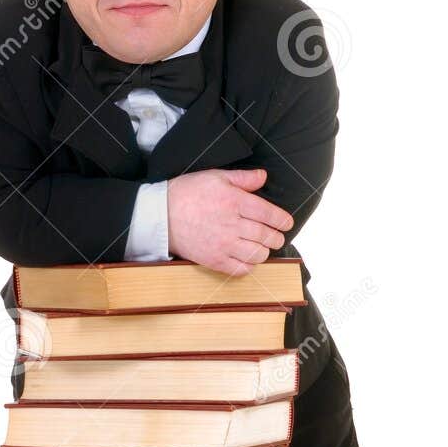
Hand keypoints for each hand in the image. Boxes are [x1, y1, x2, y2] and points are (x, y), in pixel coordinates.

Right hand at [166, 168, 293, 274]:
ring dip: (264, 251)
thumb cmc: (187, 192)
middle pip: (267, 236)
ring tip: (260, 247)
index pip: (270, 214)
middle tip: (275, 237)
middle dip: (276, 238)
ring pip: (258, 254)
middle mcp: (233, 224)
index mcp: (235, 201)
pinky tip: (246, 259)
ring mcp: (224, 244)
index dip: (283, 220)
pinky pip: (241, 269)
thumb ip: (243, 178)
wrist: (160, 215)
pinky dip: (249, 266)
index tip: (287, 223)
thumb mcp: (215, 176)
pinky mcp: (214, 260)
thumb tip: (264, 176)